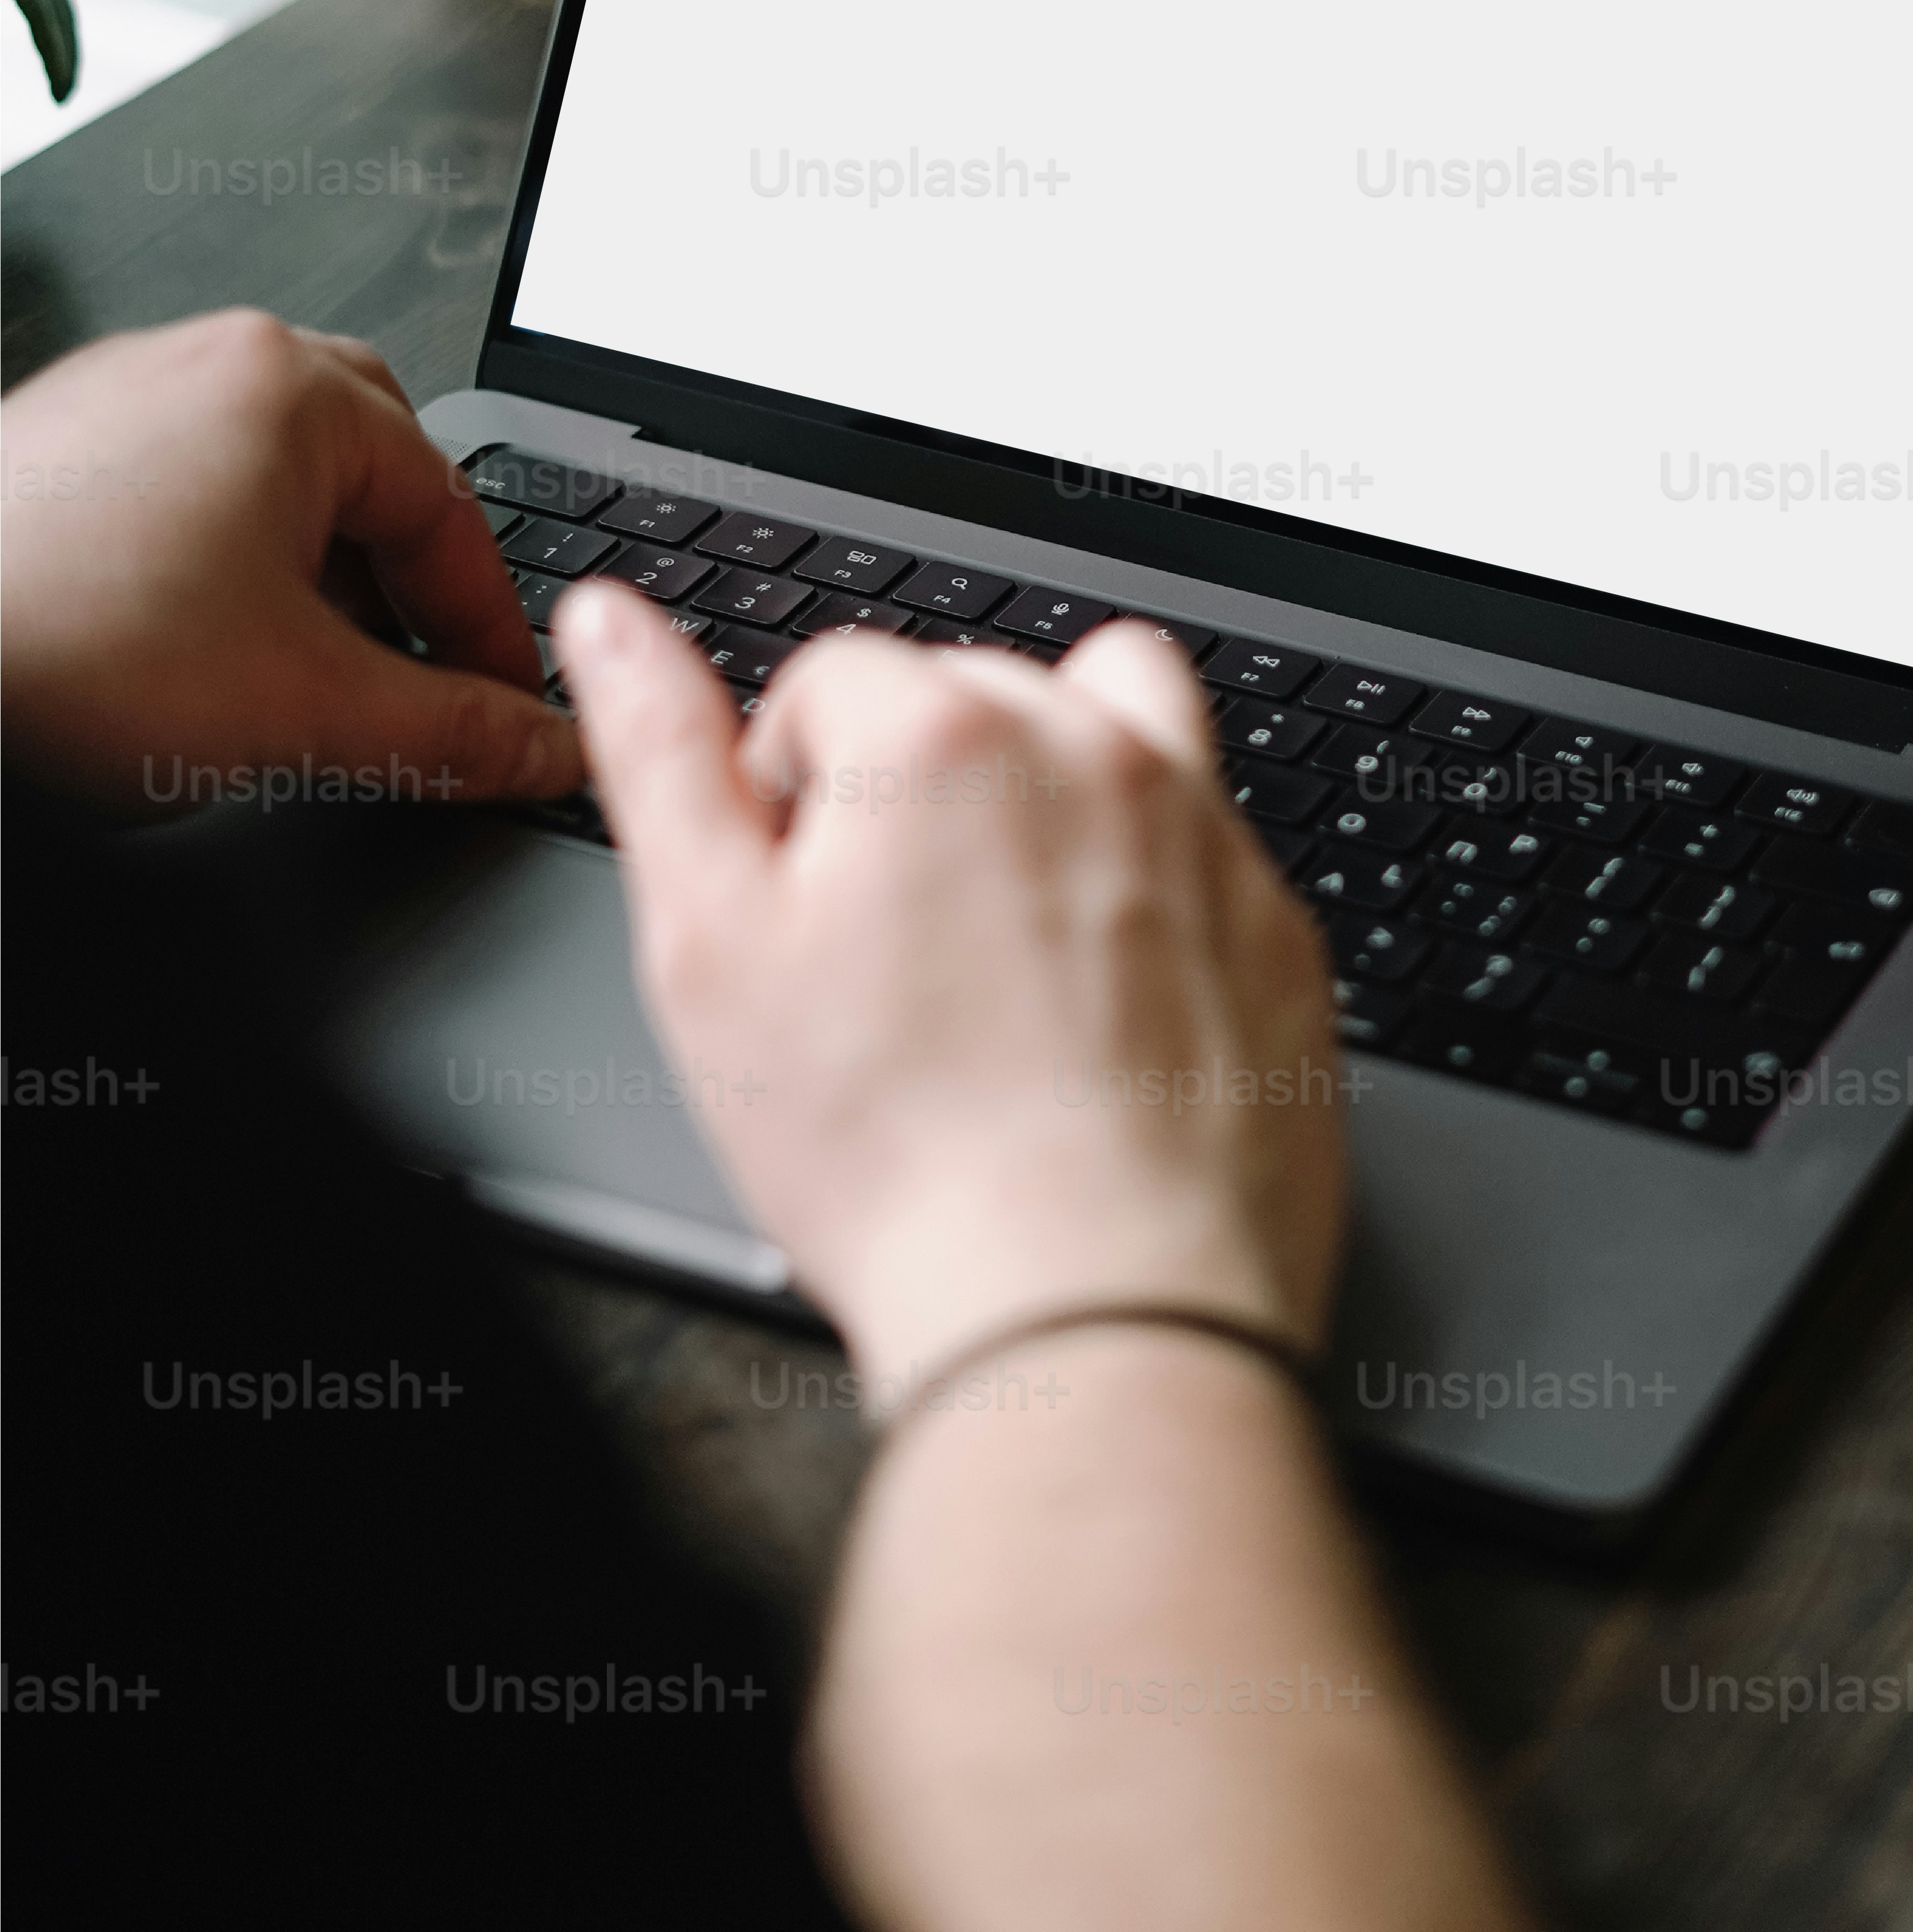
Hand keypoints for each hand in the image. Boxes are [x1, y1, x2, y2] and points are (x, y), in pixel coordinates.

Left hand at [0, 309, 579, 811]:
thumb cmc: (63, 650)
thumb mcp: (304, 710)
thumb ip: (452, 731)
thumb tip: (546, 746)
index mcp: (290, 389)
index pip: (452, 508)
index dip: (491, 628)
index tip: (506, 707)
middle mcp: (208, 362)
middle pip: (371, 469)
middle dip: (406, 579)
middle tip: (420, 671)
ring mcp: (122, 395)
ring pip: (272, 477)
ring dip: (314, 573)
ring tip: (303, 672)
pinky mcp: (56, 447)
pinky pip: (184, 489)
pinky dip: (222, 566)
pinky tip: (197, 650)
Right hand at [551, 581, 1345, 1390]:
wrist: (1091, 1307)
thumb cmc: (894, 1153)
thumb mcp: (709, 946)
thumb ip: (658, 756)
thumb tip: (612, 624)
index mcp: (943, 740)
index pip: (835, 676)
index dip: (788, 782)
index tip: (795, 889)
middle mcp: (1094, 753)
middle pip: (974, 691)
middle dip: (914, 777)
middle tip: (883, 935)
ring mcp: (1206, 836)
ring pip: (1115, 723)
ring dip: (1053, 773)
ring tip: (1001, 913)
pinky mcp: (1280, 927)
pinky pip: (1209, 841)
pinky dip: (1151, 881)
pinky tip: (1101, 994)